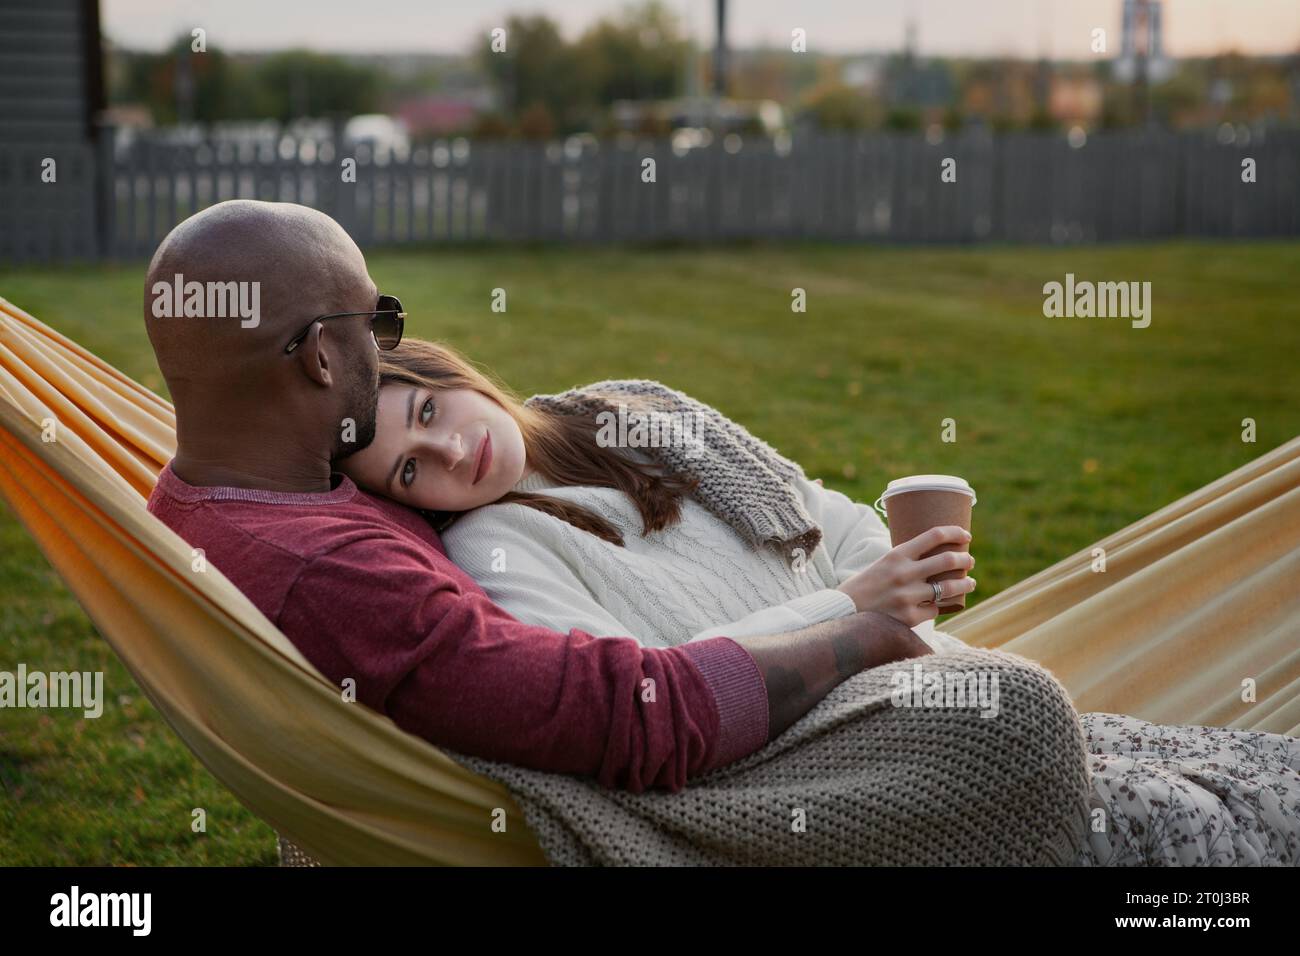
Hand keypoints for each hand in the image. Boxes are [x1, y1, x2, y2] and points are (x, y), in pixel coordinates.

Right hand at [836, 526, 975, 626]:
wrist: (842, 613)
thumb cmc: (864, 587)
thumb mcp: (882, 564)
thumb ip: (906, 561)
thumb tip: (936, 558)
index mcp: (896, 555)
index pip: (934, 536)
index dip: (955, 533)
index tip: (965, 536)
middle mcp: (904, 573)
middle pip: (948, 560)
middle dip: (965, 559)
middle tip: (969, 561)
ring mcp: (908, 596)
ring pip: (949, 587)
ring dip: (966, 584)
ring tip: (970, 583)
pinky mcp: (909, 618)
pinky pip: (935, 609)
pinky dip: (940, 606)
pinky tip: (943, 604)